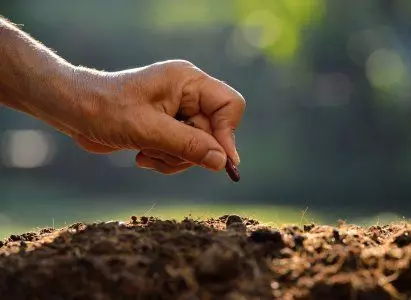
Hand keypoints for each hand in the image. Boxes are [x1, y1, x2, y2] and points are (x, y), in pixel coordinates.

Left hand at [71, 60, 244, 173]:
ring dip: (173, 158)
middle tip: (160, 152)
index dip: (227, 133)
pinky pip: (183, 151)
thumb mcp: (148, 130)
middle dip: (188, 150)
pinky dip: (165, 159)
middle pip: (214, 132)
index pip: (230, 105)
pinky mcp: (169, 126)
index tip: (217, 161)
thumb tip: (222, 162)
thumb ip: (188, 145)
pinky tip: (142, 154)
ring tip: (145, 152)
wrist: (74, 110)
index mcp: (188, 81)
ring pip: (199, 146)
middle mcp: (189, 94)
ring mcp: (179, 110)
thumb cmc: (106, 110)